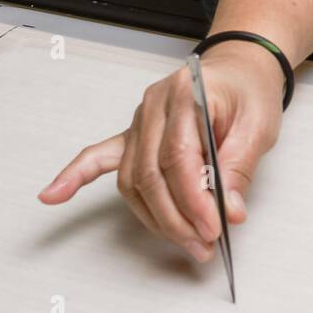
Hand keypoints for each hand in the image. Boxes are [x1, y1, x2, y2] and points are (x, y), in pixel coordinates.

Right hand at [38, 42, 285, 261]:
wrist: (239, 69)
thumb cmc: (247, 90)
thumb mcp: (259, 125)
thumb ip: (240, 167)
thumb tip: (227, 210)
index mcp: (186, 93)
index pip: (179, 156)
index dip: (194, 199)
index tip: (213, 227)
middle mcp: (154, 106)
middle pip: (151, 173)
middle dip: (176, 218)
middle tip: (203, 244)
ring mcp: (139, 121)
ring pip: (133, 179)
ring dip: (155, 217)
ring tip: (185, 241)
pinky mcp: (133, 135)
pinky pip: (99, 157)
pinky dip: (75, 177)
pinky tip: (53, 195)